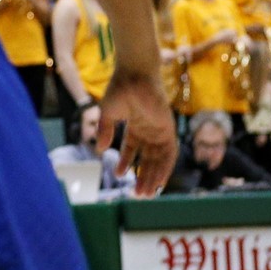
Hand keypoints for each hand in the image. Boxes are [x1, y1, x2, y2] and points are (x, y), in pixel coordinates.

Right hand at [99, 70, 175, 197]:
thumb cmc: (120, 88)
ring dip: (154, 177)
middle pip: (148, 159)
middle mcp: (149, 130)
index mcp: (135, 125)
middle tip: (137, 195)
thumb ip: (105, 131)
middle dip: (143, 177)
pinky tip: (160, 181)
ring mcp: (159, 130)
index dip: (126, 162)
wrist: (134, 74)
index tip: (119, 175)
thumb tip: (100, 150)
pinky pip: (170, 153)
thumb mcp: (108, 113)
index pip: (133, 149)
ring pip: (158, 160)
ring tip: (146, 193)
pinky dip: (166, 168)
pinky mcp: (168, 129)